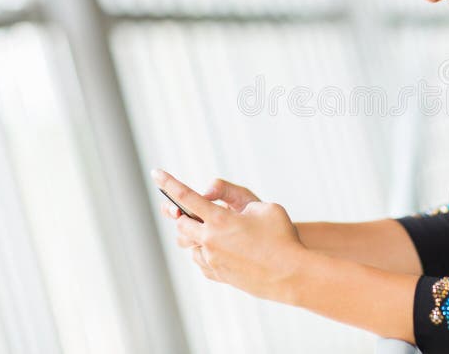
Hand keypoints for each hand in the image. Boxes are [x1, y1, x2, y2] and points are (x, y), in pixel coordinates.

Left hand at [153, 168, 307, 302]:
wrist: (291, 275)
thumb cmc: (282, 236)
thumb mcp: (264, 205)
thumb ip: (235, 196)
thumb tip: (213, 199)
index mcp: (220, 220)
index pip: (187, 197)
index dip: (169, 183)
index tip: (156, 173)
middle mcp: (210, 241)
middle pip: (181, 223)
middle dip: (182, 213)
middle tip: (189, 209)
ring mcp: (212, 260)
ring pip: (188, 244)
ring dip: (193, 233)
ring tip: (212, 229)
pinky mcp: (217, 275)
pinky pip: (200, 260)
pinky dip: (203, 250)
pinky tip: (221, 248)